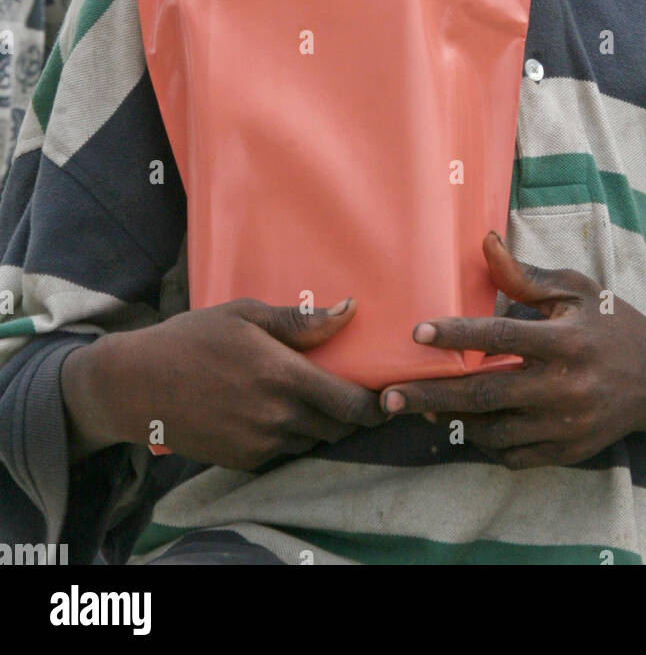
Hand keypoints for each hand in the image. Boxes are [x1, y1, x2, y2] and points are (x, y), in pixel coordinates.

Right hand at [61, 297, 386, 470]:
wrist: (137, 386)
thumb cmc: (192, 339)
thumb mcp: (246, 315)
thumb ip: (301, 320)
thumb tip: (349, 309)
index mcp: (284, 378)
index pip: (351, 406)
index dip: (375, 405)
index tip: (384, 393)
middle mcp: (277, 418)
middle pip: (338, 428)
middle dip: (352, 414)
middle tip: (351, 391)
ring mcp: (259, 444)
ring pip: (312, 441)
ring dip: (320, 424)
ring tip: (311, 397)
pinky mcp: (242, 461)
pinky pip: (283, 452)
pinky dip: (289, 435)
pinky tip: (275, 411)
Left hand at [378, 232, 645, 469]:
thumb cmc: (610, 324)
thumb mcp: (576, 290)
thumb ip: (525, 275)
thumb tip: (484, 243)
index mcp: (566, 340)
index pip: (501, 337)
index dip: (457, 335)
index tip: (417, 333)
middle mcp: (564, 386)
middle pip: (485, 393)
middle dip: (431, 394)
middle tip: (389, 396)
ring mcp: (565, 424)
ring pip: (493, 430)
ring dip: (452, 419)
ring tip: (422, 405)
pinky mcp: (566, 451)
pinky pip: (512, 454)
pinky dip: (484, 441)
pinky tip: (466, 423)